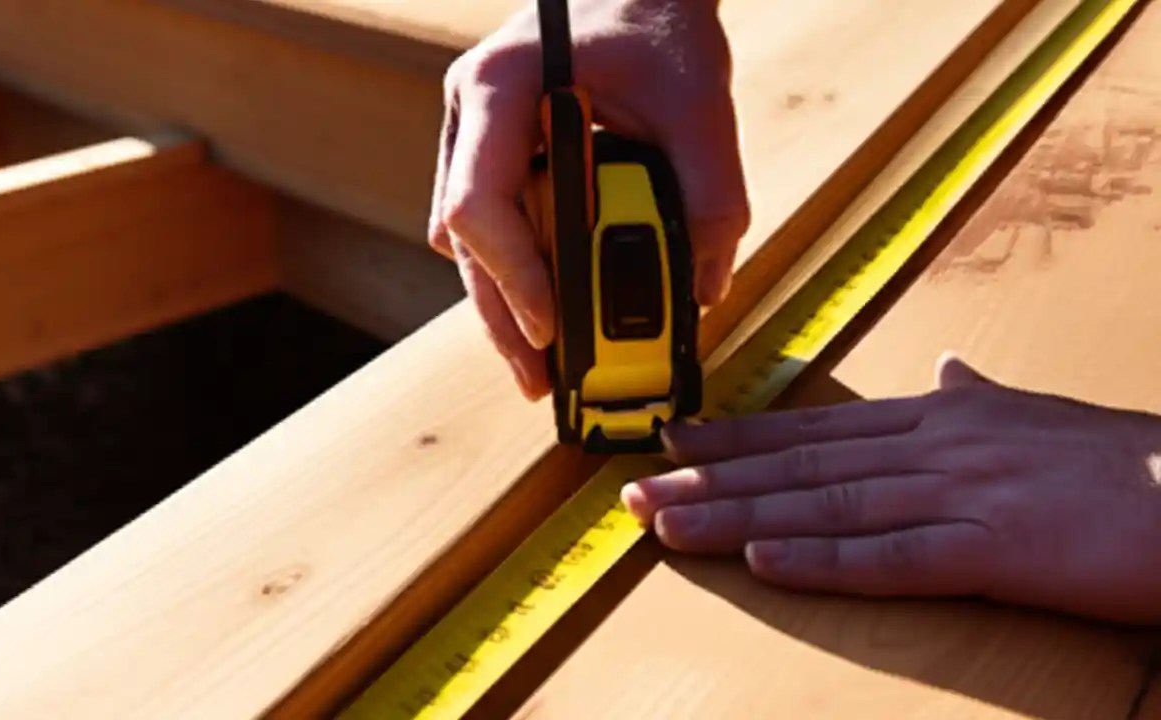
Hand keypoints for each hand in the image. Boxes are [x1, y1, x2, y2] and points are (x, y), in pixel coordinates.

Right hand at [432, 0, 750, 399]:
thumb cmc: (659, 21)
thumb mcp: (700, 102)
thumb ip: (711, 194)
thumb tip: (703, 289)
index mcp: (501, 86)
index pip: (479, 201)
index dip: (511, 274)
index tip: (550, 326)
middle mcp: (471, 114)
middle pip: (463, 238)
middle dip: (501, 315)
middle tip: (538, 379)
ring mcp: (474, 135)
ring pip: (469, 241)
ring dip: (503, 303)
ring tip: (539, 364)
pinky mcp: (493, 153)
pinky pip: (492, 226)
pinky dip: (516, 272)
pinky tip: (542, 313)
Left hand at [622, 353, 1160, 625]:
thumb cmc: (1123, 460)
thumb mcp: (1036, 414)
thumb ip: (976, 397)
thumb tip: (941, 371)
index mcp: (942, 418)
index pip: (816, 428)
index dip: (737, 436)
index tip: (675, 437)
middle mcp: (936, 447)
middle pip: (801, 464)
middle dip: (710, 478)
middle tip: (633, 487)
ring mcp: (963, 494)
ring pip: (826, 505)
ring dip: (738, 515)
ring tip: (666, 521)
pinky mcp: (997, 550)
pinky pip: (894, 558)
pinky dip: (822, 560)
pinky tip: (763, 559)